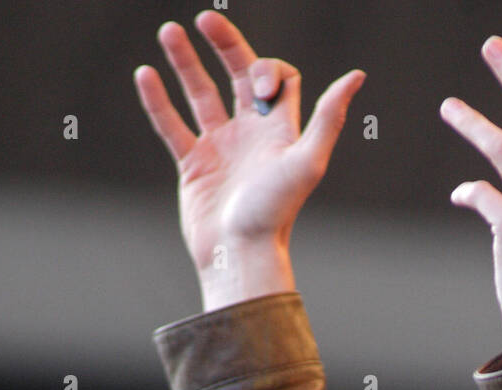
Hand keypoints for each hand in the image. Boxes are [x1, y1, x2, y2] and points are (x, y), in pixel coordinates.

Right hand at [134, 11, 364, 297]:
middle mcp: (251, 134)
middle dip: (225, 44)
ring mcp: (220, 148)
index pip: (279, 78)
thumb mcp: (308, 161)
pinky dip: (157, 100)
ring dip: (185, 62)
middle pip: (240, 74)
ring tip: (169, 31)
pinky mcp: (194, 166)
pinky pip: (172, 126)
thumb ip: (328, 117)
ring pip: (202, 94)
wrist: (239, 254)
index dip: (268, 69)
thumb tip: (356, 75)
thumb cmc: (275, 213)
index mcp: (279, 130)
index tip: (256, 89)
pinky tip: (145, 73)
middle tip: (205, 19)